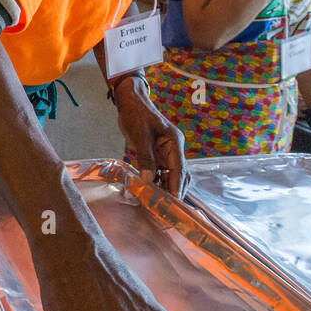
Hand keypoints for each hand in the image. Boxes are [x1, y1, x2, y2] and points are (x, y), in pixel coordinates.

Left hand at [112, 75, 187, 196]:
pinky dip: (157, 182)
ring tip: (156, 203)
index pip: (179, 169)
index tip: (173, 201)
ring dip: (165, 188)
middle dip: (174, 190)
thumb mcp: (139, 136)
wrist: (131, 102)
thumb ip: (145, 158)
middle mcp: (174, 148)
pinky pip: (161, 172)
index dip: (176, 186)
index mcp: (174, 142)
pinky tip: (149, 191)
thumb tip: (148, 180)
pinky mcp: (158, 154)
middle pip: (180, 175)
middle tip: (164, 207)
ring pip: (171, 175)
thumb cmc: (136, 114)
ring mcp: (167, 152)